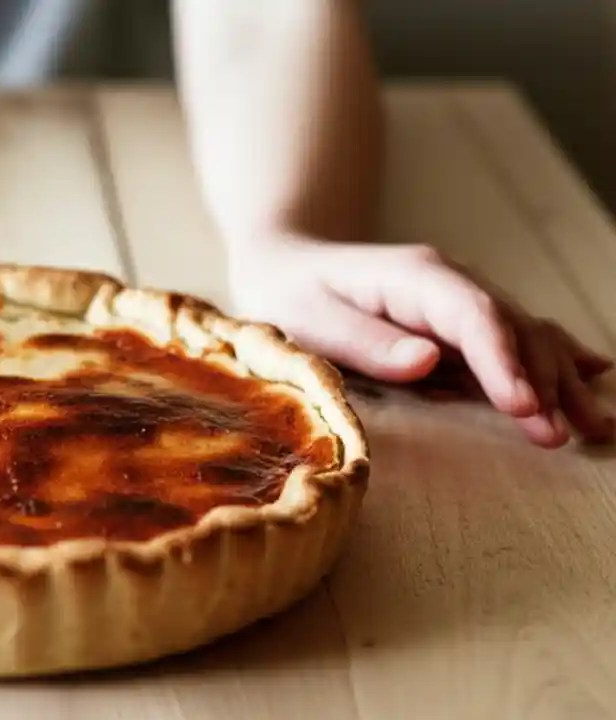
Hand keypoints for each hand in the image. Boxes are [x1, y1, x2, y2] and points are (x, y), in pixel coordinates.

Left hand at [228, 235, 613, 447]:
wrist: (288, 266)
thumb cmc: (292, 295)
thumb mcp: (312, 319)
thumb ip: (367, 341)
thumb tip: (426, 360)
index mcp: (416, 277)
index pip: (474, 317)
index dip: (503, 362)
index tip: (522, 407)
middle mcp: (452, 282)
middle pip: (513, 329)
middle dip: (543, 382)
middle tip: (561, 436)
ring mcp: (463, 300)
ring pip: (527, 335)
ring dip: (561, 379)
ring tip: (593, 426)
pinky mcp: (463, 322)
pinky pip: (518, 337)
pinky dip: (556, 358)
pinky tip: (594, 373)